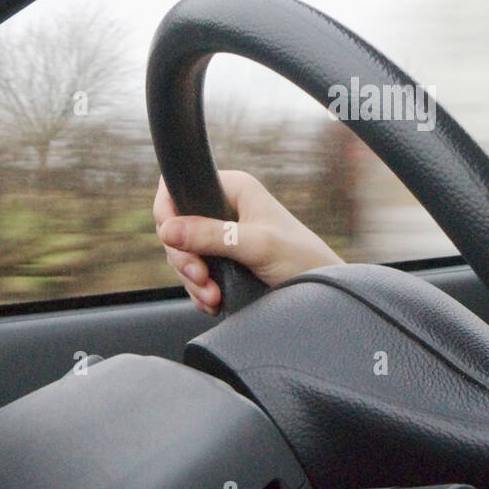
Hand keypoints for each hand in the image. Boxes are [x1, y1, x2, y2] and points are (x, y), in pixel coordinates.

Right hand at [154, 171, 344, 314]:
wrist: (321, 290)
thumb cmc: (301, 258)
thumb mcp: (256, 245)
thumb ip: (213, 236)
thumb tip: (169, 229)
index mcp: (233, 188)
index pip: (178, 188)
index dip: (168, 214)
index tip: (173, 242)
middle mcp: (224, 208)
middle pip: (175, 228)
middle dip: (183, 259)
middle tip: (201, 277)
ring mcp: (222, 236)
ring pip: (182, 255)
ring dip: (192, 280)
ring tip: (213, 296)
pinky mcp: (223, 261)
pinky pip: (194, 274)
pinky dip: (198, 291)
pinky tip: (214, 300)